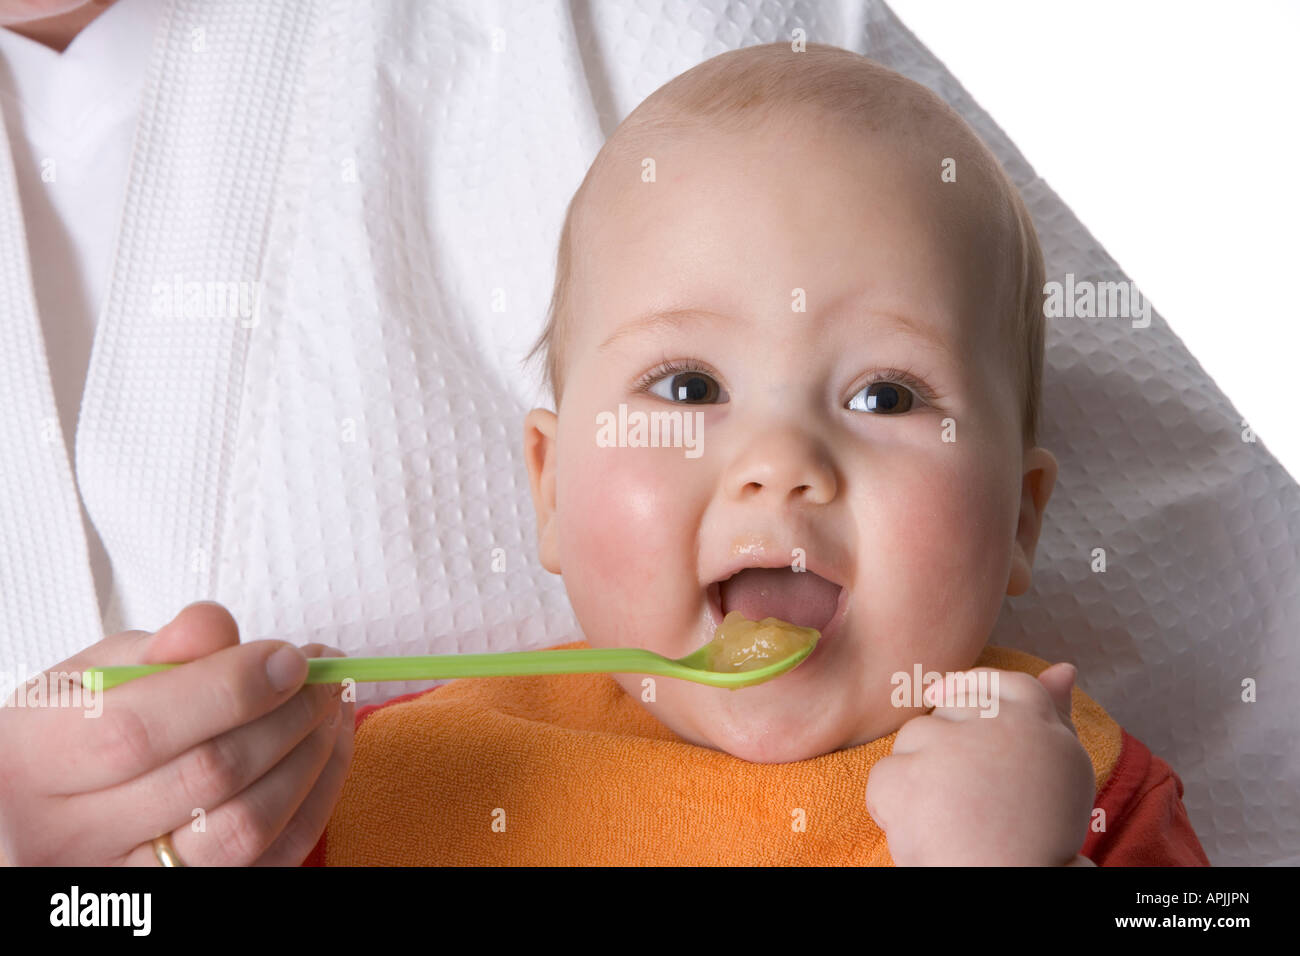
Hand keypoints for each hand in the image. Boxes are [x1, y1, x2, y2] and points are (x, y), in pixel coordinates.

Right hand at [0, 602, 354, 864]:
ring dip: (309, 757)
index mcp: (34, 761)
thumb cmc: (80, 726)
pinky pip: (273, 859)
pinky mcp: (188, 899)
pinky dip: (316, 798)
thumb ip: (160, 648)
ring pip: (245, 829)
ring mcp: (129, 882)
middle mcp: (70, 837)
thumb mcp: (97, 673)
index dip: (230, 688)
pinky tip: (327, 746)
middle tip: (323, 674)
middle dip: (286, 715)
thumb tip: (217, 629)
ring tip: (329, 705)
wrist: (57, 803)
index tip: (288, 656)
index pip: (139, 730)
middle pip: (205, 777)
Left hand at [864, 662, 1094, 865]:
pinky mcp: (906, 776)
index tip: (965, 725)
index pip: (999, 683)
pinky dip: (893, 809)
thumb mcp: (1060, 769)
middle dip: (946, 753)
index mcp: (1035, 719)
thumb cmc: (1040, 838)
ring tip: (953, 821)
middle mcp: (990, 722)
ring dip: (921, 780)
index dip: (976, 695)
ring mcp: (944, 746)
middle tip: (973, 802)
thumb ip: (1053, 714)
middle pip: (946, 714)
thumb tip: (1063, 668)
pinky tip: (926, 833)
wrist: (1017, 887)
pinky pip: (884, 779)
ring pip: (911, 743)